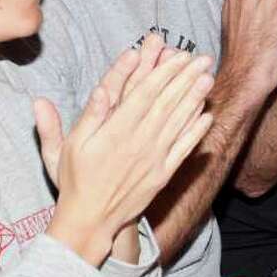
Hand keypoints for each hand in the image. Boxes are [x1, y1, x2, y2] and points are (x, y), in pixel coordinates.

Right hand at [38, 37, 214, 264]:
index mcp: (116, 132)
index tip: (177, 55)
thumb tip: (99, 89)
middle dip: (185, 78)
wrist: (90, 221)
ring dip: (194, 98)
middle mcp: (139, 142)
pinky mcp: (163, 174)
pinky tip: (207, 116)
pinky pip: (183, 150)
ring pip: (178, 123)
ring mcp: (154, 159)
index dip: (163, 73)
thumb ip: (88, 116)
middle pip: (167, 103)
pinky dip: (196, 132)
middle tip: (202, 58)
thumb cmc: (76, 180)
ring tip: (207, 78)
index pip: (144, 94)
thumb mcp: (69, 146)